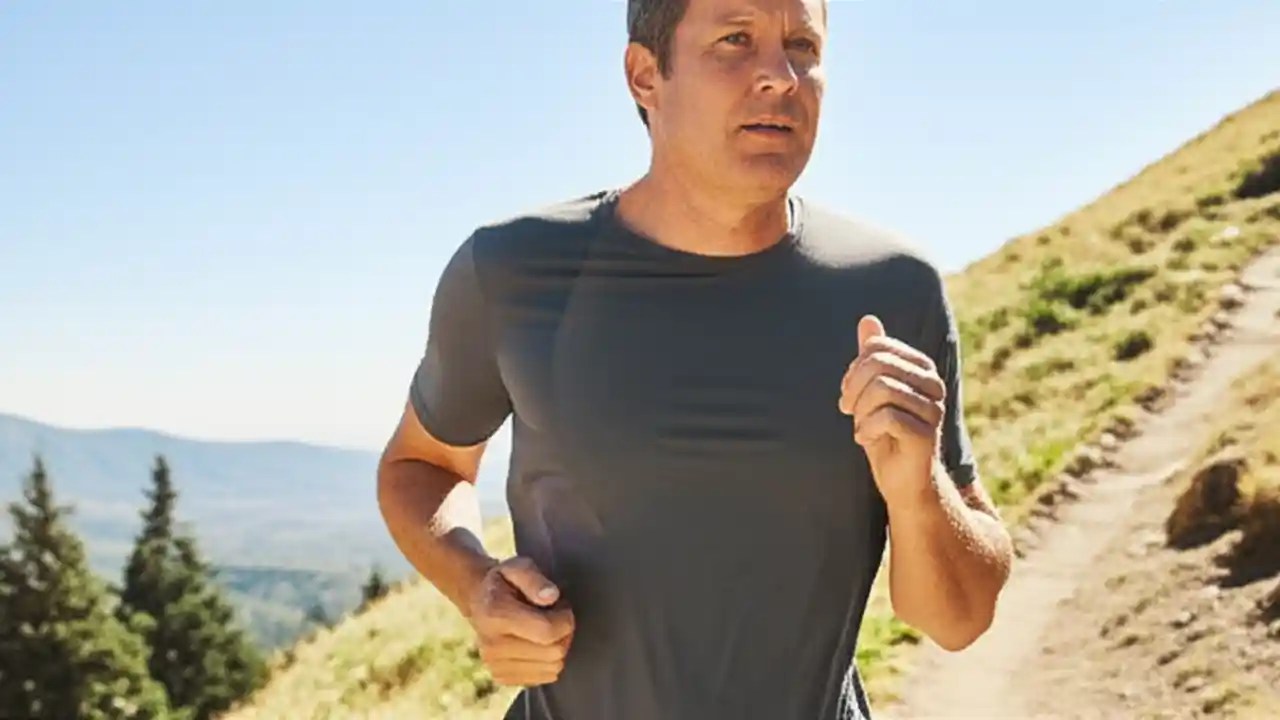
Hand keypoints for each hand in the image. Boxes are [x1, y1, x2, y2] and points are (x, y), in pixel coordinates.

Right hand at [467, 556, 575, 686]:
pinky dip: (548, 661)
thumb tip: (551, 597)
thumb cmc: (505, 581)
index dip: (565, 620)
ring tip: (546, 629)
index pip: (546, 631)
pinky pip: (545, 677)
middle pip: (553, 653)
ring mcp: (495, 666)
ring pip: (553, 668)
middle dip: (564, 634)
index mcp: (494, 615)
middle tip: (555, 616)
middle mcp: (491, 646)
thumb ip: (535, 579)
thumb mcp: (518, 566)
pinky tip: (538, 643)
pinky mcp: (502, 678)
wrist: (479, 600)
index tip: (562, 606)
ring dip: (557, 647)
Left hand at [838, 315, 945, 506]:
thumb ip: (872, 357)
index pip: (878, 347)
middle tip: (847, 408)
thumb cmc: (885, 433)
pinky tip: (863, 439)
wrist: (902, 479)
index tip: (848, 391)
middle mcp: (934, 385)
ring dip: (859, 411)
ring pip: (881, 389)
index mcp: (922, 369)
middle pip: (879, 364)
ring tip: (859, 425)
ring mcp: (934, 410)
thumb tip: (868, 320)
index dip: (854, 368)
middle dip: (853, 387)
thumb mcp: (872, 391)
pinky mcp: (927, 435)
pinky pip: (886, 417)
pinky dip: (865, 429)